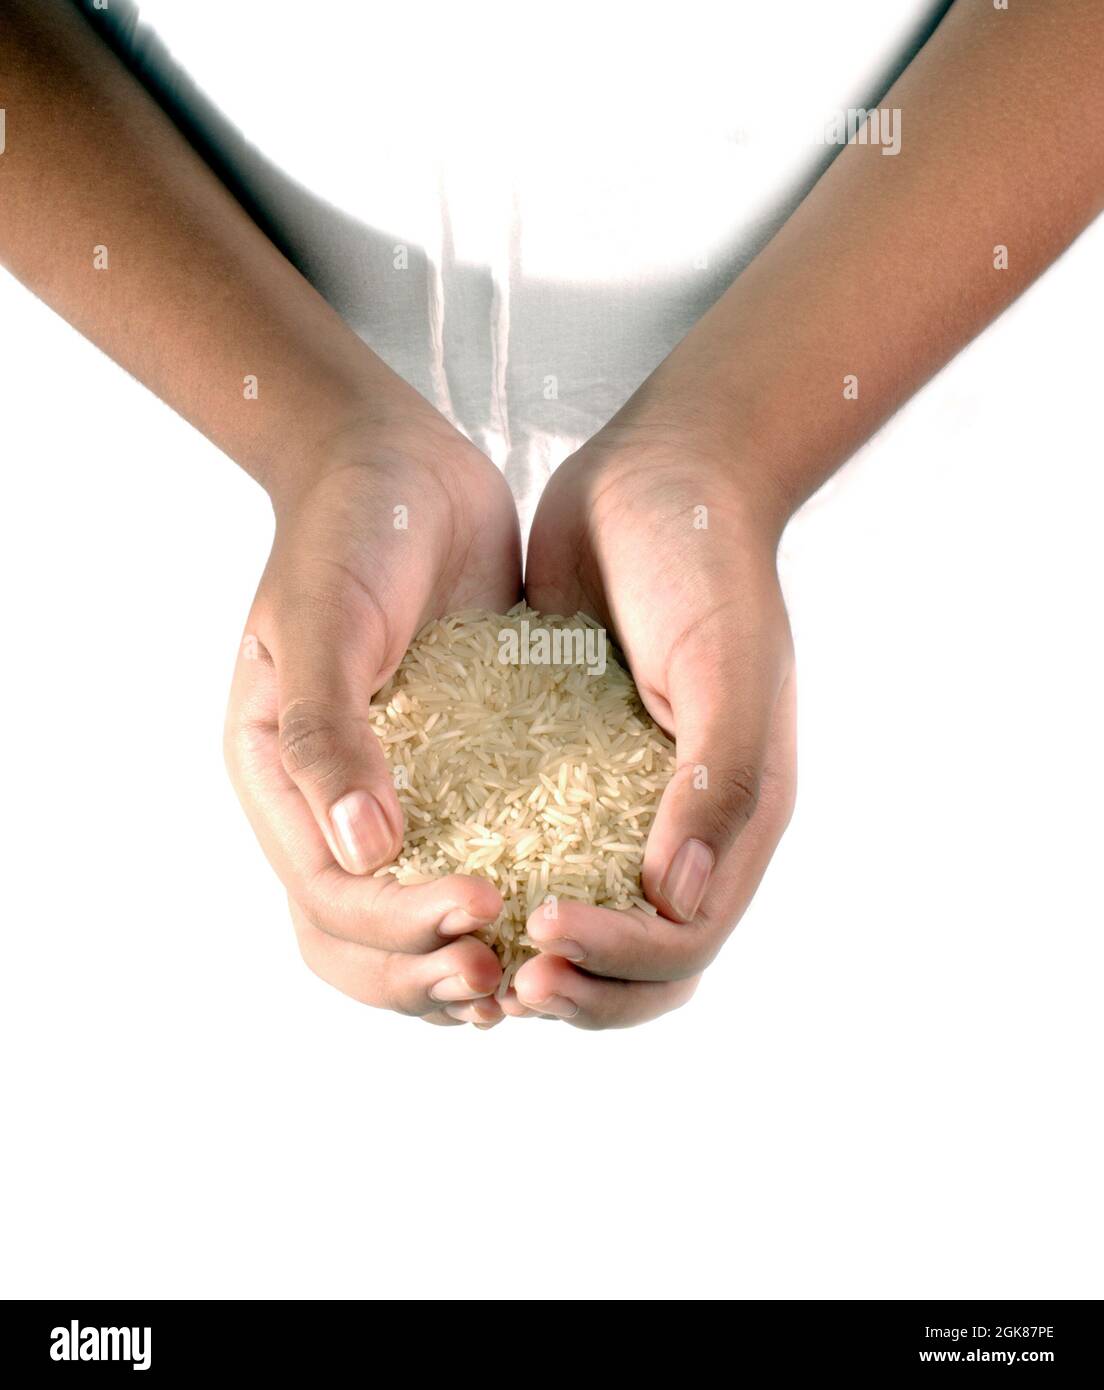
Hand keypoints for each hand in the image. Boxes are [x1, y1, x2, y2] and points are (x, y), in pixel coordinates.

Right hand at [224, 408, 521, 1026]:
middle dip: (425, 974)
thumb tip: (365, 854)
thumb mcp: (324, 621)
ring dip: (459, 964)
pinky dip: (501, 902)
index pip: (326, 898)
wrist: (402, 465)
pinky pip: (469, 860)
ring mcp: (391, 793)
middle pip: (358, 939)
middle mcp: (326, 803)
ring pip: (408, 923)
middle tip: (504, 984)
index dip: (399, 925)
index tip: (482, 907)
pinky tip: (557, 911)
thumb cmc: (349, 530)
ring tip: (524, 983)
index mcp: (277, 779)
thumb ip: (329, 733)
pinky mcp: (454, 771)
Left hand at [522, 415, 796, 1027]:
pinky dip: (501, 877)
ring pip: (583, 912)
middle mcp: (684, 822)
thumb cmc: (707, 562)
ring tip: (464, 951)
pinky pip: (536, 844)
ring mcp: (624, 796)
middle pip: (639, 958)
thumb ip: (718, 779)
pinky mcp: (568, 762)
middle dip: (576, 985)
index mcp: (736, 815)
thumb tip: (679, 900)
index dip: (620, 964)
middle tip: (499, 984)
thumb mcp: (728, 663)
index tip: (543, 937)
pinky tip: (439, 878)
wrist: (657, 472)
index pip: (685, 940)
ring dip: (532, 950)